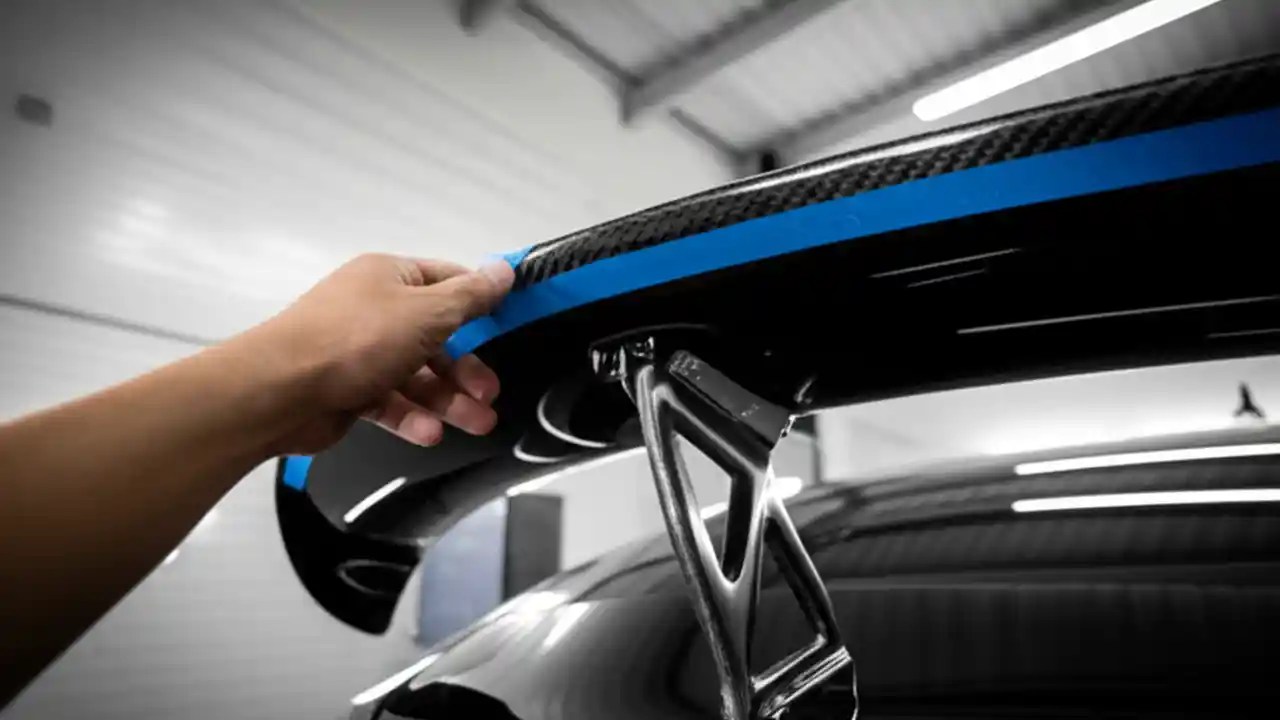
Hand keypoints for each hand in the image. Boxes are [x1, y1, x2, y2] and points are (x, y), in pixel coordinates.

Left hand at [249, 253, 514, 452]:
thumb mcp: (426, 313)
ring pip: (416, 375)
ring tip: (478, 423)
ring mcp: (359, 352)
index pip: (448, 281)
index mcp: (390, 277)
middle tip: (490, 394)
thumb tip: (505, 269)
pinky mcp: (348, 390)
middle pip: (437, 337)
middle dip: (466, 369)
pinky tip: (428, 434)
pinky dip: (411, 418)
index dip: (480, 303)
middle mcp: (375, 310)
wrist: (279, 391)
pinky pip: (390, 402)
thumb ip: (470, 296)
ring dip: (448, 400)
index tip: (510, 325)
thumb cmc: (355, 340)